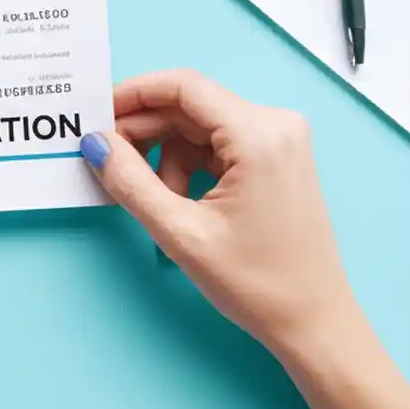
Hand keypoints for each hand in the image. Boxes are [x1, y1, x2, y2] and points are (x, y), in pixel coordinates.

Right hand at [79, 69, 347, 348]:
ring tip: (156, 199)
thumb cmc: (257, 283)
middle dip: (145, 130)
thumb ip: (130, 181)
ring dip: (166, 153)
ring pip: (200, 126)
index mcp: (259, 134)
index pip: (184, 86)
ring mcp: (280, 140)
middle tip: (108, 159)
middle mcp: (276, 125)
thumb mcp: (180, 232)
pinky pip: (218, 144)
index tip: (97, 112)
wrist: (313, 322)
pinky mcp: (277, 158)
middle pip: (191, 105)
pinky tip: (179, 199)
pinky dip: (189, 164)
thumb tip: (96, 143)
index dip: (134, 94)